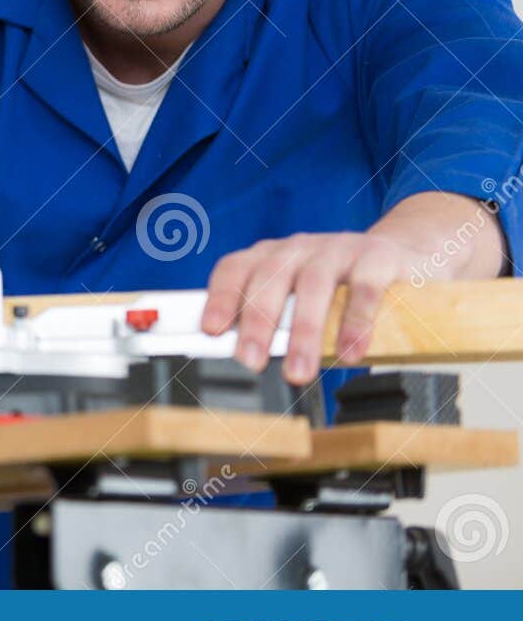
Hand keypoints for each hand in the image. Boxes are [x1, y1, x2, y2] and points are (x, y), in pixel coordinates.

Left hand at [201, 231, 427, 383]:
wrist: (408, 253)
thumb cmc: (345, 283)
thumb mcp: (304, 297)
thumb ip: (281, 320)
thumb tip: (250, 358)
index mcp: (273, 257)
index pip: (235, 269)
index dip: (221, 298)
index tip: (212, 330)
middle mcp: (299, 248)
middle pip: (269, 280)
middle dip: (257, 323)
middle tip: (251, 362)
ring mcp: (338, 248)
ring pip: (313, 286)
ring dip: (303, 333)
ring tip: (300, 372)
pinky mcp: (379, 257)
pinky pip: (364, 288)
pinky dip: (356, 322)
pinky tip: (351, 352)